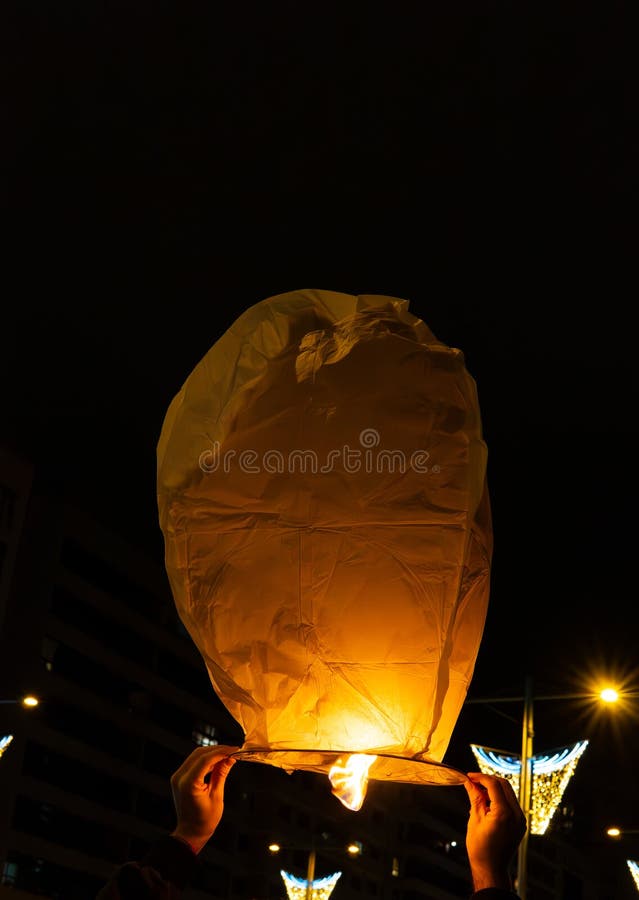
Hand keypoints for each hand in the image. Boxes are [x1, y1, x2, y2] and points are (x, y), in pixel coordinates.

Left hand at [170, 744, 239, 853]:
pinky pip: (193, 762)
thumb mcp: (217, 796)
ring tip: (227, 756)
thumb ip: (222, 774)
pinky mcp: (180, 778)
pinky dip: (206, 760)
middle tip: (233, 752)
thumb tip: (230, 759)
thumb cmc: (204, 821)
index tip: (234, 750)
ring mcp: (178, 777)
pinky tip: (217, 762)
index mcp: (189, 784)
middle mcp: (180, 777)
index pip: (206, 759)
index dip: (221, 751)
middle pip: (199, 753)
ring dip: (212, 753)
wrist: (190, 833)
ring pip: (196, 755)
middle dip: (217, 750)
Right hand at [463, 771, 526, 891]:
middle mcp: (516, 814)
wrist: (491, 869)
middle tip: (473, 781)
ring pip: (508, 792)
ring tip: (477, 791)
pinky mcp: (520, 823)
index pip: (494, 785)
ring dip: (493, 788)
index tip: (469, 776)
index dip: (480, 777)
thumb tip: (469, 783)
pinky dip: (499, 798)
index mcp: (505, 813)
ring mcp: (520, 819)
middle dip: (488, 780)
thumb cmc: (481, 849)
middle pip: (504, 785)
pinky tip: (487, 801)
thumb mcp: (474, 820)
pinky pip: (511, 803)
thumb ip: (475, 798)